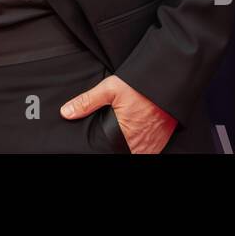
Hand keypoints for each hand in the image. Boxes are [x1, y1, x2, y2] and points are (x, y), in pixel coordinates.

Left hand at [60, 73, 176, 153]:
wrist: (167, 82)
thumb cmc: (140, 86)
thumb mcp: (110, 89)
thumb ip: (87, 102)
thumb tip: (66, 112)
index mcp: (124, 134)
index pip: (110, 150)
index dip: (104, 146)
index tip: (103, 139)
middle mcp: (139, 144)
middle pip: (122, 152)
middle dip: (115, 146)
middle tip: (114, 132)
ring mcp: (151, 145)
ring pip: (135, 153)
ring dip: (127, 148)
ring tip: (122, 136)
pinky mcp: (160, 142)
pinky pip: (148, 152)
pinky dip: (140, 148)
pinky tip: (134, 138)